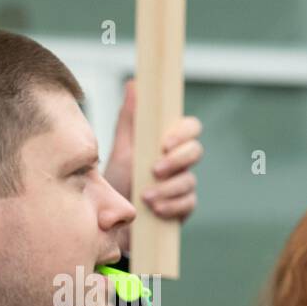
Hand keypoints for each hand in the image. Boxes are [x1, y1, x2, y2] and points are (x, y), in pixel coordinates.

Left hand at [104, 80, 202, 250]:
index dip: (183, 133)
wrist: (110, 223)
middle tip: (154, 171)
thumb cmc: (117, 183)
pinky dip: (171, 206)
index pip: (190, 128)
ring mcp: (183, 185)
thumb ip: (130, 119)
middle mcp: (179, 162)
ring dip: (167, 189)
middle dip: (176, 161)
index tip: (165, 143)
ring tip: (145, 197)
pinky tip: (155, 211)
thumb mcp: (121, 150)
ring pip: (189, 180)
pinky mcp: (183, 208)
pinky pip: (188, 204)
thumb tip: (134, 82)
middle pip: (195, 151)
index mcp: (166, 144)